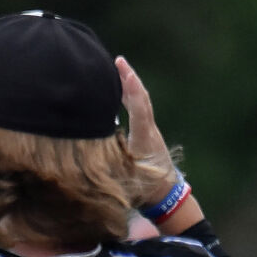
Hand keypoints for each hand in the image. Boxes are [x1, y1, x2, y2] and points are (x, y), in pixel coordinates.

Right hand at [117, 57, 175, 196]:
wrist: (166, 196)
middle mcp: (149, 131)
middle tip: (119, 61)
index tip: (122, 67)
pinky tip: (121, 95)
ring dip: (130, 87)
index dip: (130, 85)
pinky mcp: (148, 136)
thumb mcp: (126, 178)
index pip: (139, 106)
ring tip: (119, 72)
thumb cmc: (144, 189)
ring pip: (141, 104)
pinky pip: (139, 111)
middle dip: (130, 79)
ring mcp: (150, 132)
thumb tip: (90, 149)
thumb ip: (111, 163)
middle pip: (141, 98)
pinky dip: (130, 99)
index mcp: (144, 137)